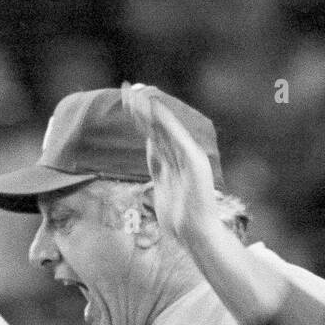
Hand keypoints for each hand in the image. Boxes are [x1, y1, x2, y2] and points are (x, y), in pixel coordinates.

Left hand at [119, 82, 225, 263]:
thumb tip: (149, 145)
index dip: (141, 117)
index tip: (127, 102)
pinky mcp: (194, 160)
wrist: (197, 235)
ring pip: (165, 127)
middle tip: (127, 89)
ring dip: (150, 110)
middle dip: (142, 109)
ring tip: (136, 94)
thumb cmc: (180, 219)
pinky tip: (154, 108)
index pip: (154, 133)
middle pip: (158, 126)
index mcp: (174, 159)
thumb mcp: (161, 186)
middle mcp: (183, 154)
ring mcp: (190, 155)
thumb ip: (157, 166)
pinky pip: (176, 135)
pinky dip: (165, 121)